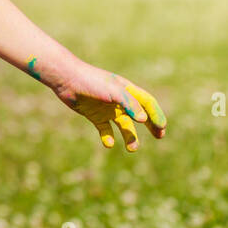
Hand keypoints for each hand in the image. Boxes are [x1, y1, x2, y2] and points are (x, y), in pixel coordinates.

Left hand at [50, 63, 166, 151]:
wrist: (66, 79)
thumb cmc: (91, 82)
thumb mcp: (113, 91)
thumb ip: (129, 104)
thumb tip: (144, 120)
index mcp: (127, 90)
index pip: (147, 102)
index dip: (156, 114)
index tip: (162, 127)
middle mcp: (119, 100)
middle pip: (140, 115)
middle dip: (152, 126)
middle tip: (160, 136)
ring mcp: (107, 109)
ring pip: (124, 125)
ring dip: (130, 137)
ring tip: (132, 148)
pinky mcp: (95, 116)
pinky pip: (105, 130)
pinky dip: (108, 138)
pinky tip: (108, 143)